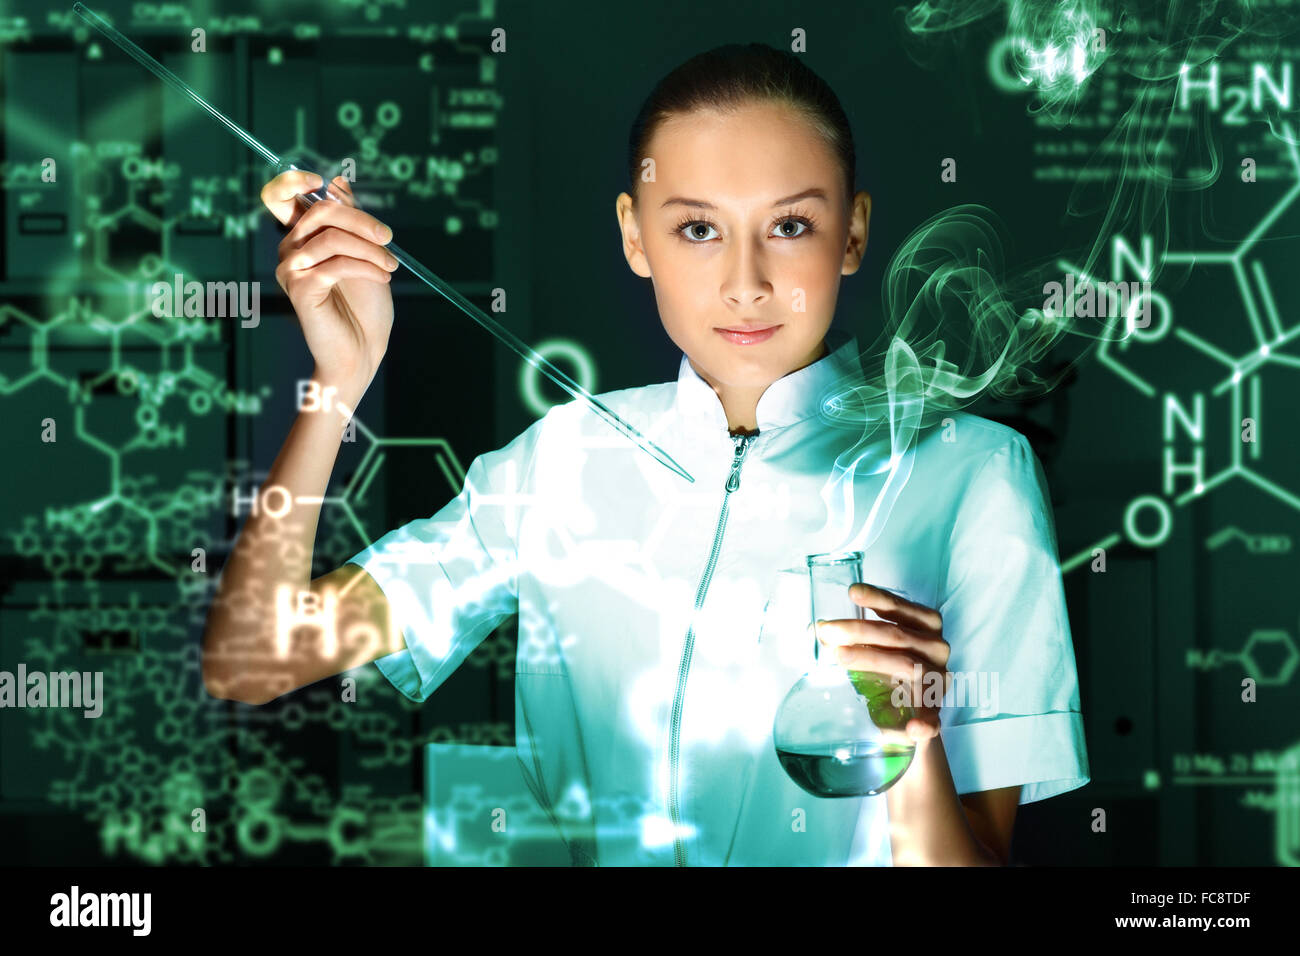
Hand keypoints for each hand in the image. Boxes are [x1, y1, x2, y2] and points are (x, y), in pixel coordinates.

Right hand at [260, 169, 396, 392]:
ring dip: (371, 249)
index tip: (322, 181)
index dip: (292, 180)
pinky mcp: (300, 289)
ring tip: (391, 266)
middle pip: (320, 211)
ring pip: (331, 238)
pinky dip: (367, 268)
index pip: (278, 196)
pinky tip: (384, 278)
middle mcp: (290, 249)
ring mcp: (291, 269)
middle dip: (362, 220)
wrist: (362, 350)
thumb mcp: (364, 253)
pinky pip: (336, 264)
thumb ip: (350, 219)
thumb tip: (338, 181)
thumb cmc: (364, 305)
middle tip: (389, 238)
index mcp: (301, 236)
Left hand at [816, 582, 951, 743]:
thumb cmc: (888, 675)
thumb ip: (856, 637)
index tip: (852, 592)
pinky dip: (924, 724)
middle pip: (897, 636)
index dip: (879, 598)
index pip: (905, 609)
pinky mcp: (934, 716)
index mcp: (927, 629)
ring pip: (908, 666)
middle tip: (825, 631)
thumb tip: (817, 629)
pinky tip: (913, 729)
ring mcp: (938, 683)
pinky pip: (932, 720)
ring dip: (871, 659)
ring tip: (839, 656)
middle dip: (858, 630)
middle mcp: (937, 651)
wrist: (905, 721)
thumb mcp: (876, 650)